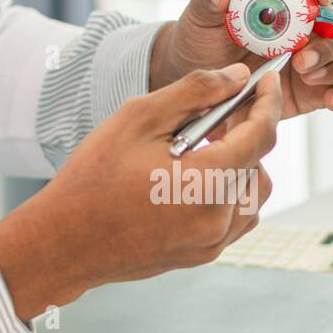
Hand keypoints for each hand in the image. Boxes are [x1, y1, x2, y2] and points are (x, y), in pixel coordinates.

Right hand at [0, 63, 277, 320]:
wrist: (64, 243)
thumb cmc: (93, 178)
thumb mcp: (139, 119)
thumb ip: (195, 92)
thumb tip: (236, 77)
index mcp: (206, 182)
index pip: (261, 135)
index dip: (268, 101)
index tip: (267, 80)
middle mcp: (218, 219)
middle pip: (259, 165)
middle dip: (245, 135)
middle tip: (216, 114)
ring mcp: (212, 242)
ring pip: (253, 194)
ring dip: (239, 166)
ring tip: (200, 148)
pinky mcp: (202, 255)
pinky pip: (236, 219)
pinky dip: (228, 193)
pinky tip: (193, 179)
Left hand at [149, 0, 332, 119]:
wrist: (200, 87)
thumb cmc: (204, 41)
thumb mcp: (200, 14)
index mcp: (289, 0)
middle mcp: (313, 29)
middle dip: (330, 42)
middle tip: (301, 62)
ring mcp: (322, 63)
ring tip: (312, 80)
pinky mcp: (322, 94)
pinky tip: (332, 102)